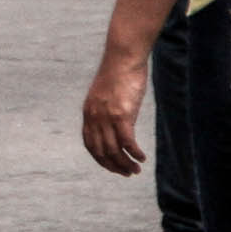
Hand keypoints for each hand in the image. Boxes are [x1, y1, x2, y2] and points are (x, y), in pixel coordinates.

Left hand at [82, 52, 148, 175]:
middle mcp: (94, 116)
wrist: (123, 58)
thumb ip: (106, 110)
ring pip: (114, 150)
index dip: (101, 159)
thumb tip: (116, 123)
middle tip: (127, 173)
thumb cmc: (118, 74)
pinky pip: (127, 142)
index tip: (113, 167)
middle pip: (101, 151)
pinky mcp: (122, 114)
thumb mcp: (106, 95)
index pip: (90, 144)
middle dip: (113, 166)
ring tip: (136, 170)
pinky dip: (134, 153)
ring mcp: (107, 116)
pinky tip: (141, 158)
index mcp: (89, 112)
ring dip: (125, 164)